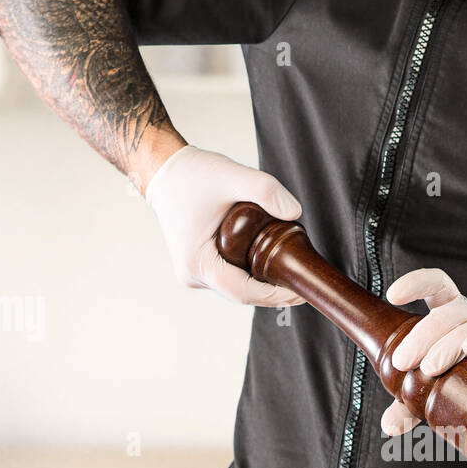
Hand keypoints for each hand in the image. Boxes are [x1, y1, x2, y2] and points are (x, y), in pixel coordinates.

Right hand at [144, 144, 303, 306]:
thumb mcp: (231, 176)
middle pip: (242, 294)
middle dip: (273, 292)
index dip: (274, 295)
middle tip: (302, 284)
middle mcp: (193, 274)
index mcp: (197, 262)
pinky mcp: (200, 267)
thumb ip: (265, 190)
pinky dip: (251, 275)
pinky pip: (230, 278)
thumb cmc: (191, 174)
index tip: (298, 291)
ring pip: (237, 288)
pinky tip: (271, 266)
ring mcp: (194, 273)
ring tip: (290, 274)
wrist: (164, 172)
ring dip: (263, 284)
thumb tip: (294, 213)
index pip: (243, 291)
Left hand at [380, 268, 466, 445]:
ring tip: (429, 368)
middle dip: (422, 335)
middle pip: (449, 311)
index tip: (393, 295)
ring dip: (447, 344)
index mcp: (455, 318)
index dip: (416, 284)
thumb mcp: (438, 396)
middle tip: (403, 363)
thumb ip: (411, 407)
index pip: (438, 286)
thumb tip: (389, 425)